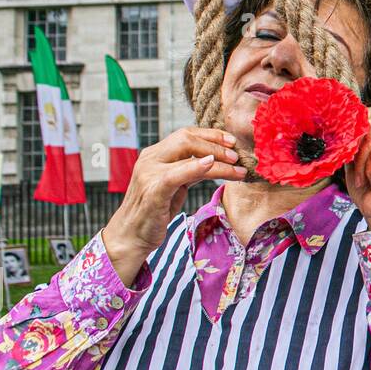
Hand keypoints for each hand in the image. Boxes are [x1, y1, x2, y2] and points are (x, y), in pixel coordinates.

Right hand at [103, 127, 246, 284]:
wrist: (132, 235)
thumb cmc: (156, 210)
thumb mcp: (176, 184)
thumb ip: (191, 169)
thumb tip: (218, 158)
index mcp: (155, 154)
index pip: (185, 134)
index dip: (211, 135)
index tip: (232, 142)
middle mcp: (150, 159)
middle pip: (187, 138)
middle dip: (216, 144)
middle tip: (237, 156)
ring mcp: (149, 173)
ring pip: (187, 154)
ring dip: (218, 160)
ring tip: (238, 169)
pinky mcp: (153, 191)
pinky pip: (177, 174)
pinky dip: (196, 167)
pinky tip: (211, 165)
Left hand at [342, 108, 370, 231]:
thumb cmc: (370, 192)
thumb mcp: (357, 160)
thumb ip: (355, 141)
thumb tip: (342, 124)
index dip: (356, 129)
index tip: (351, 151)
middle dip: (357, 148)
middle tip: (359, 171)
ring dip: (362, 162)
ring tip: (368, 178)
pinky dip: (370, 171)